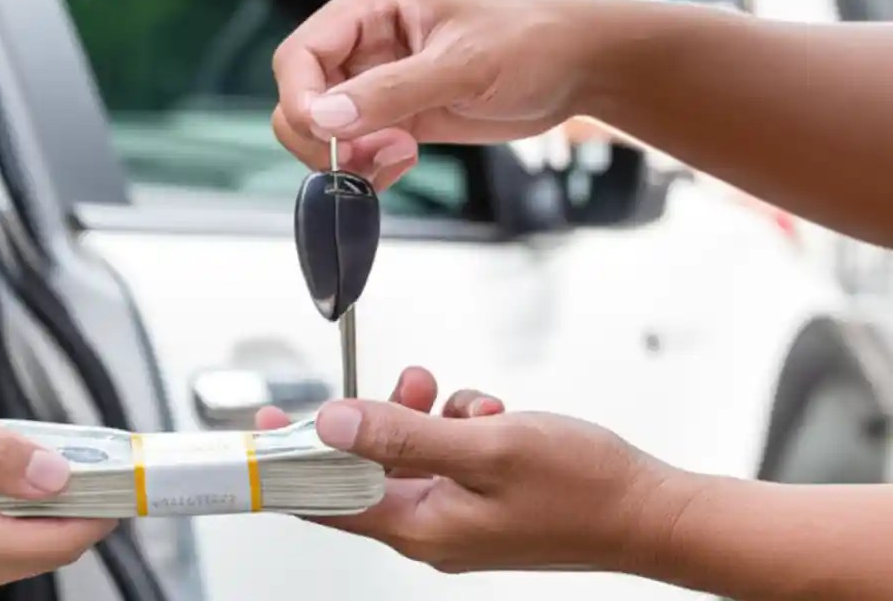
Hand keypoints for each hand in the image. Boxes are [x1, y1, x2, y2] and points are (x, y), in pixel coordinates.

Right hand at [0, 385, 114, 596]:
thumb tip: (56, 474)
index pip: (60, 540)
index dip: (101, 508)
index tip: (122, 475)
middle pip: (54, 550)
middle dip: (81, 506)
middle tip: (89, 458)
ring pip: (33, 551)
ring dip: (52, 510)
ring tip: (45, 461)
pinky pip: (6, 547)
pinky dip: (23, 516)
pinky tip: (12, 480)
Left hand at [258, 371, 700, 574]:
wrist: (650, 513)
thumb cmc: (582, 487)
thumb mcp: (484, 447)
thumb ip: (403, 435)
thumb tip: (333, 424)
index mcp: (421, 528)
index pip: (326, 499)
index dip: (290, 461)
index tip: (264, 427)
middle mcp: (431, 530)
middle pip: (368, 469)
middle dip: (382, 418)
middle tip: (411, 384)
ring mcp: (457, 518)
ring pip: (410, 454)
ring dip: (427, 415)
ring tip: (466, 400)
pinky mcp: (480, 503)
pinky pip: (445, 456)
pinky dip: (459, 426)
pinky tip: (492, 417)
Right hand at [272, 0, 605, 188]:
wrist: (574, 70)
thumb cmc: (531, 43)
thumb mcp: (462, 65)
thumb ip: (390, 92)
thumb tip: (327, 117)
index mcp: (369, 5)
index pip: (299, 56)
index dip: (303, 101)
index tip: (331, 136)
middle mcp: (362, 41)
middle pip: (301, 98)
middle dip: (326, 137)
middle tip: (374, 154)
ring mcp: (374, 80)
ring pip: (321, 130)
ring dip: (348, 157)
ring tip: (399, 156)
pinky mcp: (391, 114)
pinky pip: (351, 149)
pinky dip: (365, 168)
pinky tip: (404, 161)